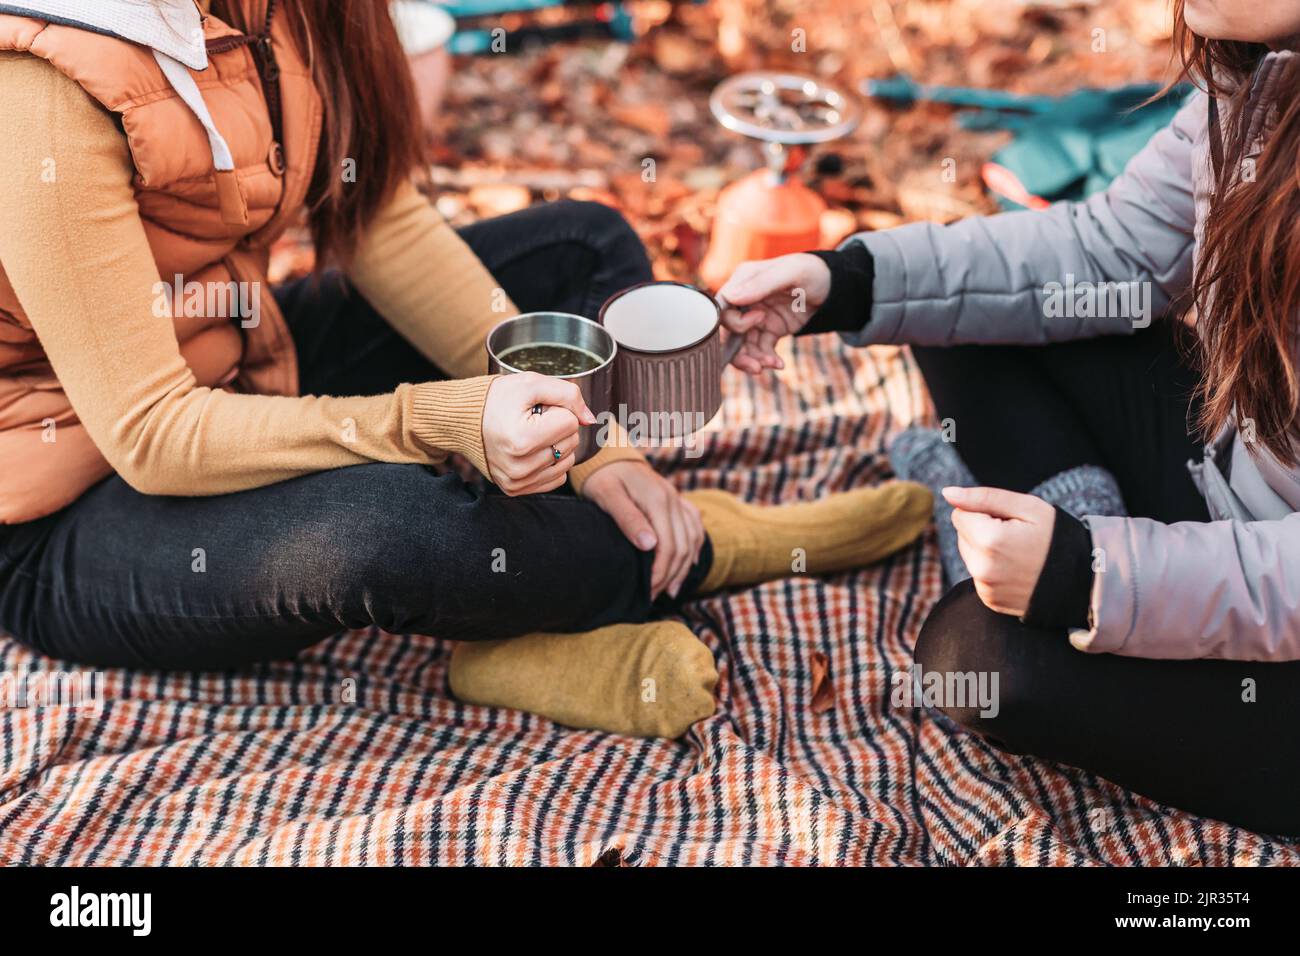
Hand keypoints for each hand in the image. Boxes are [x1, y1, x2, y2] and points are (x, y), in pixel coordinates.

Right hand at [481, 372, 594, 495]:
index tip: (535, 408)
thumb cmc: (496, 399)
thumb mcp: (530, 383)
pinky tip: (532, 450)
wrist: (463, 420)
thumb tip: (591, 420)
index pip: (570, 423)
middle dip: (557, 426)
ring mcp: (517, 481)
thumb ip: (568, 395)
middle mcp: (519, 466)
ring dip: (555, 444)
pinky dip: (550, 462)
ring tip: (530, 433)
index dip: (556, 409)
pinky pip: (556, 478)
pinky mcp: (516, 489)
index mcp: (522, 439)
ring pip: (567, 461)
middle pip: (570, 442)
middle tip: (531, 419)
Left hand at [581, 460, 704, 599]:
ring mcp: (677, 500)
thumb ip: (628, 519)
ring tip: (670, 589)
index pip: (668, 545)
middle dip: (670, 575)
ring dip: (684, 567)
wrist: (608, 456)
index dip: (660, 572)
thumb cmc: (602, 478)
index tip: (648, 591)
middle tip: (653, 595)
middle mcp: (673, 500)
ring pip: (692, 539)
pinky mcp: (677, 501)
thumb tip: (650, 545)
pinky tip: (688, 564)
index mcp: (658, 500)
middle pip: (682, 546)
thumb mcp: (607, 496)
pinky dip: (694, 547)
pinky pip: (695, 526)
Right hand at [717, 253, 830, 373]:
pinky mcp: (769, 330)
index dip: (731, 321)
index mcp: (743, 280)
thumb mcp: (791, 272)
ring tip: (771, 365)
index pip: (722, 305)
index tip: (758, 320)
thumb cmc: (813, 271)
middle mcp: (745, 300)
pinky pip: (760, 350)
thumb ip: (761, 283)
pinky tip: (779, 364)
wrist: (834, 287)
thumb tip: (731, 297)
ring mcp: (756, 317)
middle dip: (739, 352)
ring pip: (743, 345)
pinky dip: (767, 359)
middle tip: (756, 366)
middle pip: (728, 331)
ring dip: (754, 359)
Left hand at [943, 486, 1055, 616]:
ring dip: (985, 550)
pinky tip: (1016, 570)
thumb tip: (947, 493)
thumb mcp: (1027, 507)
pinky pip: (978, 575)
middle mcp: (982, 568)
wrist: (1084, 580)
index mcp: (989, 540)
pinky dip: (991, 569)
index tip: (1010, 521)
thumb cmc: (1056, 537)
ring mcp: (985, 588)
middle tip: (1017, 537)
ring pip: (968, 555)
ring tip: (1018, 553)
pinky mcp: (989, 601)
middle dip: (982, 530)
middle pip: (962, 535)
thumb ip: (983, 497)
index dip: (985, 512)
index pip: (960, 514)